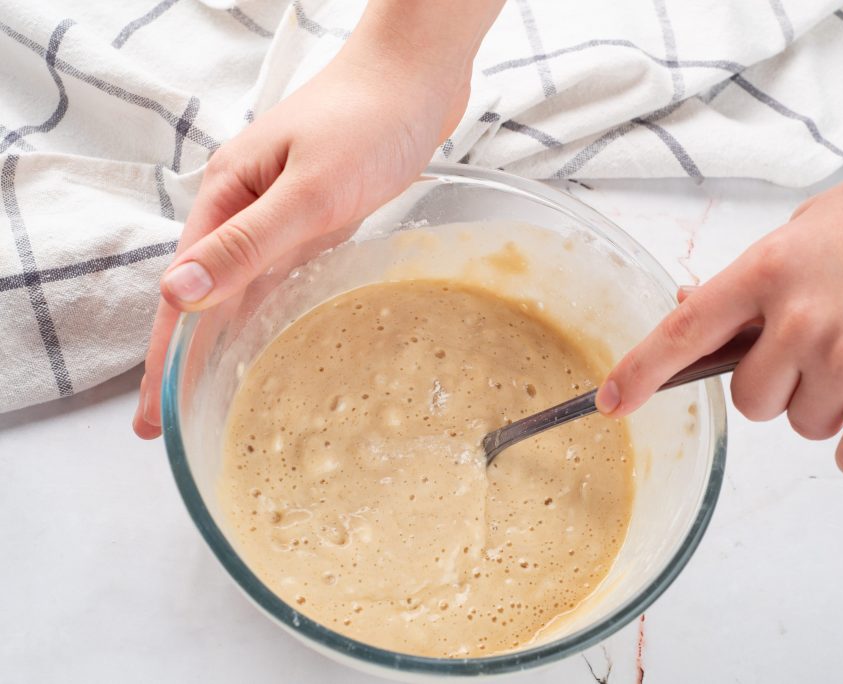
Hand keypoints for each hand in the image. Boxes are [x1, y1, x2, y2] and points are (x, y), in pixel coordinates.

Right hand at [133, 0, 502, 438]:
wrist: (418, 74)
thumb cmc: (367, 119)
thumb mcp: (309, 188)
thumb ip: (249, 243)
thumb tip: (179, 294)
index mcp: (228, 196)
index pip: (184, 291)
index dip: (167, 356)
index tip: (154, 414)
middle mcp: (248, 206)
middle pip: (208, 295)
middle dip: (190, 358)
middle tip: (177, 420)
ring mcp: (284, 210)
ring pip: (245, 287)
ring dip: (229, 338)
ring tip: (217, 393)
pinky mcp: (320, 213)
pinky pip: (286, 272)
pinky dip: (273, 309)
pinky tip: (275, 337)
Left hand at [596, 93, 842, 475]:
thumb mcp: (816, 225)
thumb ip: (755, 275)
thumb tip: (693, 307)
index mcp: (770, 266)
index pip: (682, 333)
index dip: (638, 373)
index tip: (611, 402)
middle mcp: (800, 317)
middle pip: (749, 400)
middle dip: (777, 385)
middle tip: (827, 347)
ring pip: (803, 425)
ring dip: (829, 403)